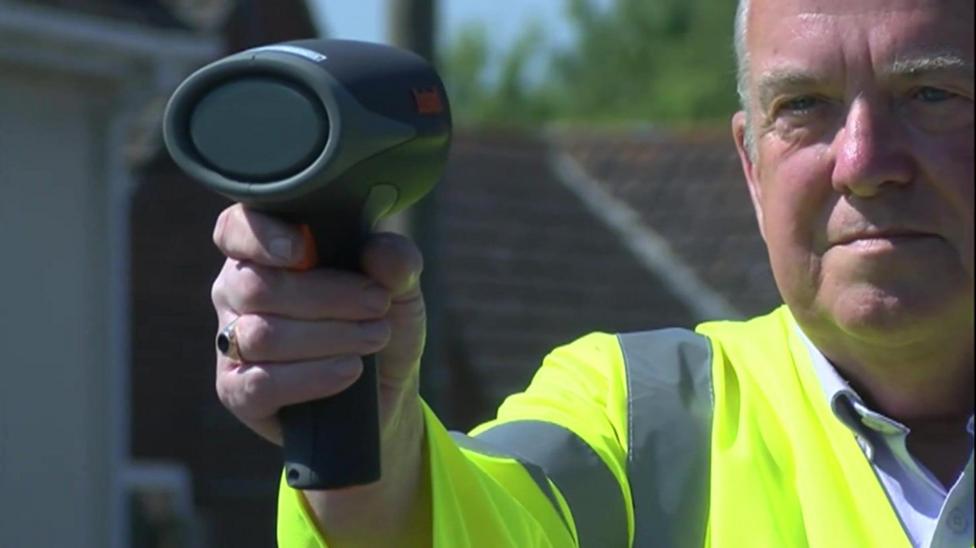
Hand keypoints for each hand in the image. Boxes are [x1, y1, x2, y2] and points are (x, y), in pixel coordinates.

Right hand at [209, 204, 426, 445]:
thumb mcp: (401, 287)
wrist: (387, 391)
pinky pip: (259, 384)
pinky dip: (312, 376)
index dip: (260, 236)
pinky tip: (349, 370)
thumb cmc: (380, 322)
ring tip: (375, 337)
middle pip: (256, 286)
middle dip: (327, 296)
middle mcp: (236, 292)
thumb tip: (378, 253)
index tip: (304, 250)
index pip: (235, 229)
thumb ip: (396, 261)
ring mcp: (231, 343)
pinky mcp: (237, 392)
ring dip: (329, 336)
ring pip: (261, 335)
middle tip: (379, 306)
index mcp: (264, 251)